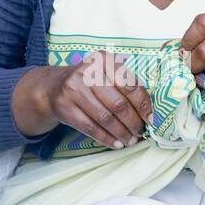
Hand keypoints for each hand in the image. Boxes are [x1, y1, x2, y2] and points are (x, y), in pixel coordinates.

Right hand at [19, 52, 152, 149]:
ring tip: (130, 140)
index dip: (143, 105)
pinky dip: (106, 138)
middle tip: (140, 132)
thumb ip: (126, 86)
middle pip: (118, 104)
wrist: (54, 87)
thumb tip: (148, 113)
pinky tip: (116, 143)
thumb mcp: (106, 73)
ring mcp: (73, 89)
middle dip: (133, 122)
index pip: (130, 85)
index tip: (150, 119)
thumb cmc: (90, 82)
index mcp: (103, 60)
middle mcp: (87, 72)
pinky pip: (90, 128)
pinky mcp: (64, 107)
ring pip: (105, 118)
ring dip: (121, 133)